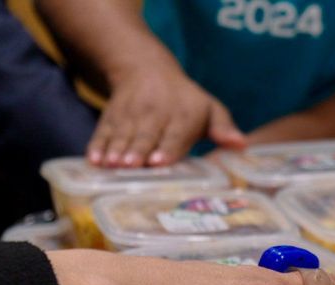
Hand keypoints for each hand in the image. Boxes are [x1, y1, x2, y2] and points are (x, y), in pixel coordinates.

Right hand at [87, 67, 245, 167]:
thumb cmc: (186, 101)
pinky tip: (93, 160)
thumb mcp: (210, 108)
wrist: (146, 68)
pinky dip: (97, 145)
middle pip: (146, 135)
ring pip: (122, 134)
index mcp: (183, 114)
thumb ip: (224, 128)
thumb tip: (242, 144)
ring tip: (111, 165)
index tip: (159, 161)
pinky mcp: (111, 116)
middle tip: (131, 166)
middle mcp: (155, 112)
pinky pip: (102, 131)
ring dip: (115, 150)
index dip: (167, 147)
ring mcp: (130, 114)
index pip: (175, 133)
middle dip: (137, 151)